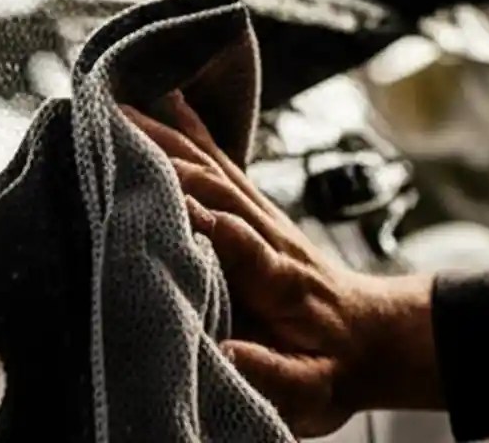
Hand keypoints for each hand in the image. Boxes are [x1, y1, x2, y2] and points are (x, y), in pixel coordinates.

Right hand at [122, 93, 441, 435]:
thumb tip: (224, 355)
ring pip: (214, 168)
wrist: (373, 339)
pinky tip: (170, 98)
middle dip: (168, 158)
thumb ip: (272, 374)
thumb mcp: (311, 390)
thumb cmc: (333, 369)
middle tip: (115, 131)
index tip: (163, 200)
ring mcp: (265, 219)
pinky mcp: (258, 212)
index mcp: (280, 283)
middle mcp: (271, 238)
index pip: (240, 242)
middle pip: (217, 188)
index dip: (203, 219)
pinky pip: (223, 165)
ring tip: (122, 107)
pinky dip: (194, 131)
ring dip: (169, 136)